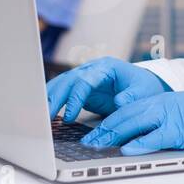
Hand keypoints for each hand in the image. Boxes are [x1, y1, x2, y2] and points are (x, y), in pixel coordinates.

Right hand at [46, 57, 170, 121]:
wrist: (144, 86)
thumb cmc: (144, 88)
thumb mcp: (143, 92)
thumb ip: (132, 96)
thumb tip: (120, 101)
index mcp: (106, 67)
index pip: (85, 80)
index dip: (75, 98)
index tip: (69, 115)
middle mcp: (92, 69)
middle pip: (68, 80)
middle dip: (55, 98)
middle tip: (44, 116)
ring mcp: (84, 77)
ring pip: (61, 84)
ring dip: (49, 98)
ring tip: (39, 116)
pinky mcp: (80, 88)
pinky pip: (63, 91)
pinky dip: (52, 100)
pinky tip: (44, 112)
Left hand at [81, 91, 183, 154]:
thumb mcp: (173, 109)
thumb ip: (154, 118)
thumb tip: (133, 134)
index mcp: (156, 101)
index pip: (124, 111)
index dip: (106, 123)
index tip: (92, 134)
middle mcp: (158, 106)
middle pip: (123, 117)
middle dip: (102, 130)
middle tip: (87, 142)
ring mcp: (167, 117)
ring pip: (133, 124)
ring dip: (112, 135)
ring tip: (97, 145)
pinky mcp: (178, 131)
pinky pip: (154, 137)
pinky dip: (139, 143)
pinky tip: (126, 148)